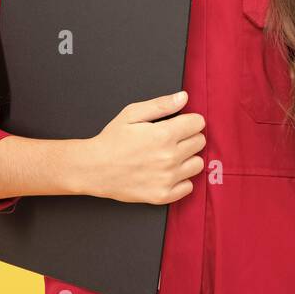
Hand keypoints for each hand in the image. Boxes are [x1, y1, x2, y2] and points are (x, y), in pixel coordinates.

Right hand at [82, 90, 205, 203]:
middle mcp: (170, 157)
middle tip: (171, 139)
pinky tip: (167, 173)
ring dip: (188, 158)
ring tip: (170, 156)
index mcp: (164, 134)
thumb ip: (161, 105)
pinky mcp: (163, 195)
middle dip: (189, 137)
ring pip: (198, 164)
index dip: (189, 120)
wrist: (94, 168)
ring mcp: (167, 178)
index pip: (198, 123)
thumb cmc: (112, 140)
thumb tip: (184, 97)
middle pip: (200, 142)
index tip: (180, 123)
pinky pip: (189, 187)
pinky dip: (181, 180)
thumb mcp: (132, 113)